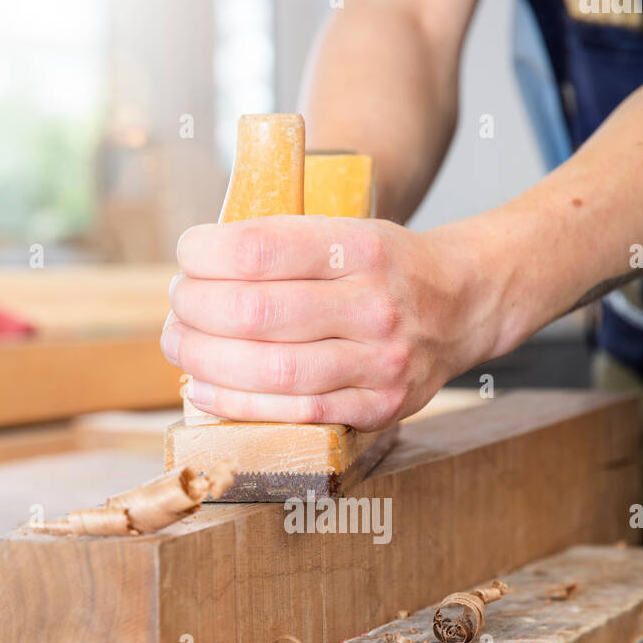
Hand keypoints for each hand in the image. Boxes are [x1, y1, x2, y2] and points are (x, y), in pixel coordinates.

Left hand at [162, 216, 491, 429]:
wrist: (464, 305)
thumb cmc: (386, 268)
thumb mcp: (350, 230)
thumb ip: (285, 246)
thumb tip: (197, 269)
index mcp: (361, 247)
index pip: (259, 250)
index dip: (205, 255)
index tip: (189, 254)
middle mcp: (374, 304)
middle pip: (255, 313)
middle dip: (196, 310)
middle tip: (178, 305)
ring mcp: (381, 362)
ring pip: (270, 370)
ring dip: (206, 360)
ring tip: (181, 345)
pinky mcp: (379, 406)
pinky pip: (295, 412)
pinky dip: (237, 402)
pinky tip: (205, 387)